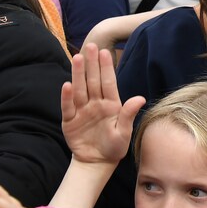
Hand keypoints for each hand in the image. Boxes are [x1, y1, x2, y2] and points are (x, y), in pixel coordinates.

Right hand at [60, 44, 143, 165]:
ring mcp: (82, 111)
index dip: (106, 67)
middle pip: (93, 81)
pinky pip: (67, 107)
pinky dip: (66, 97)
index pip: (109, 82)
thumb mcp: (124, 132)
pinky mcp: (70, 121)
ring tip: (77, 58)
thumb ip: (129, 115)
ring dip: (78, 74)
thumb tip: (140, 98)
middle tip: (91, 45)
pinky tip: (67, 85)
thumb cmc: (114, 146)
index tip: (105, 51)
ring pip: (80, 89)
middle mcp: (95, 104)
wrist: (97, 162)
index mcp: (111, 105)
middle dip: (92, 63)